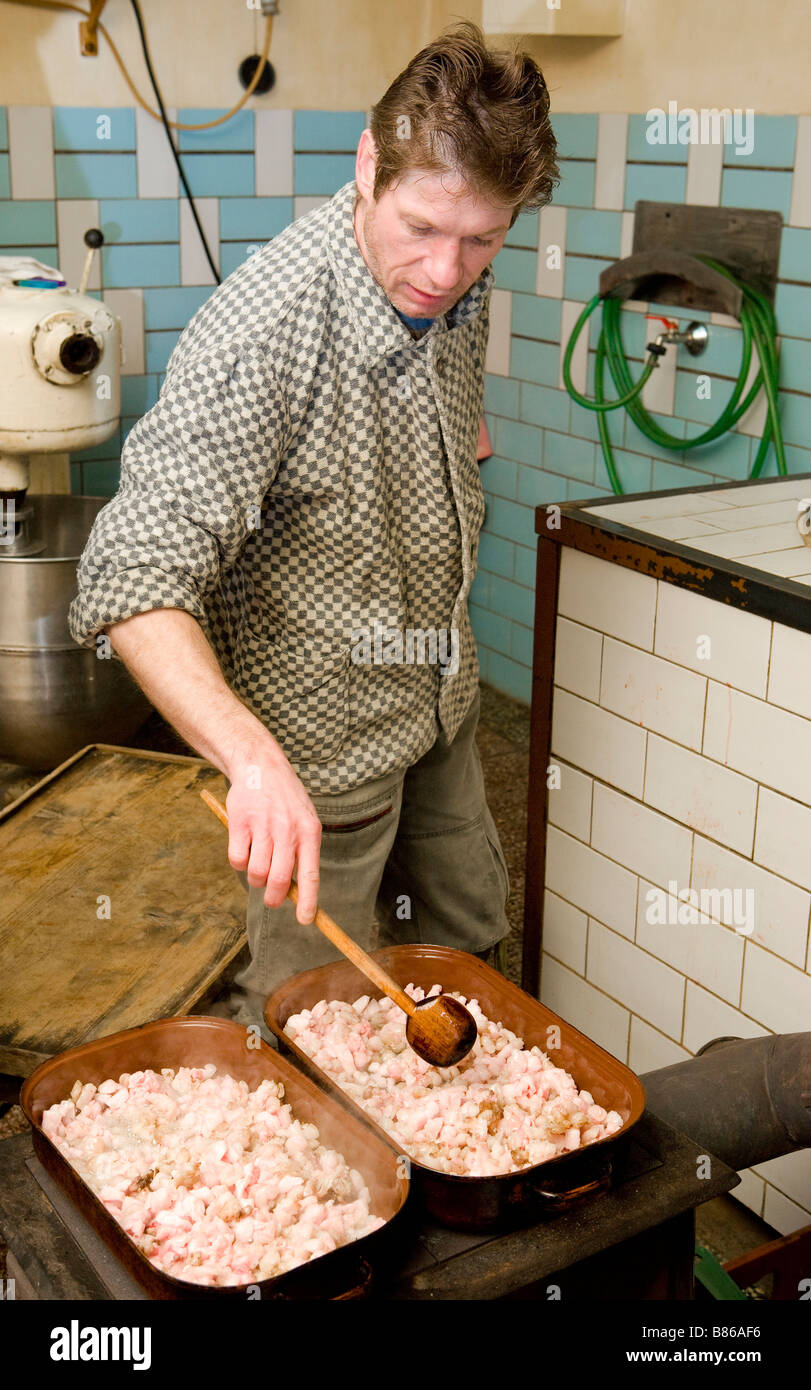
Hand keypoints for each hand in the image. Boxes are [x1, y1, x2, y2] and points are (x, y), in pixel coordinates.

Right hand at [224, 743, 321, 923]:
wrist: (261, 765)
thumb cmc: (286, 800)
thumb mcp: (304, 820)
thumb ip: (302, 851)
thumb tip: (297, 892)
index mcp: (309, 831)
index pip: (310, 874)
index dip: (309, 901)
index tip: (306, 921)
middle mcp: (288, 830)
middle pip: (279, 880)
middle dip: (274, 898)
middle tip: (271, 900)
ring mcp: (263, 826)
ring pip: (256, 873)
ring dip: (255, 879)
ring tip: (258, 866)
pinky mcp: (240, 822)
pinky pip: (237, 860)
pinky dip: (238, 863)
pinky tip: (244, 849)